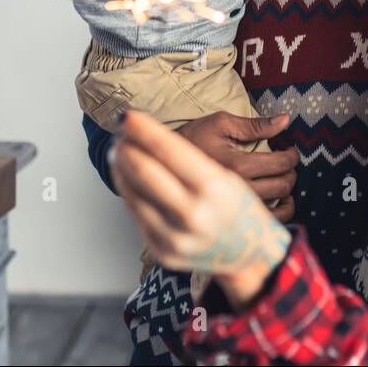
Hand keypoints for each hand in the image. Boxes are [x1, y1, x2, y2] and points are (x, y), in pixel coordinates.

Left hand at [110, 111, 291, 308]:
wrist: (247, 251)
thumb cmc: (235, 205)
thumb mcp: (225, 174)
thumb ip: (186, 157)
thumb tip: (145, 132)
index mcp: (213, 188)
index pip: (167, 149)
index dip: (142, 129)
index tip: (127, 115)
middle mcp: (193, 214)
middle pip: (143, 170)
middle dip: (125, 146)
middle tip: (120, 132)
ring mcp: (175, 236)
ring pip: (132, 192)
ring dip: (120, 166)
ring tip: (120, 151)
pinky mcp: (162, 251)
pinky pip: (135, 213)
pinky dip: (127, 190)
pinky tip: (127, 177)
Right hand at [177, 111, 297, 222]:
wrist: (162, 167)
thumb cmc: (192, 140)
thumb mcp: (220, 123)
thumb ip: (255, 124)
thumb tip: (285, 120)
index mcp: (237, 165)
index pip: (280, 163)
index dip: (291, 155)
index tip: (289, 149)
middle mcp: (238, 190)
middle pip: (283, 185)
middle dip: (291, 172)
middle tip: (286, 163)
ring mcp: (235, 209)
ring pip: (280, 207)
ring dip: (289, 193)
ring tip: (283, 182)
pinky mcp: (232, 219)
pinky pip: (268, 223)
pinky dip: (281, 213)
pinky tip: (279, 202)